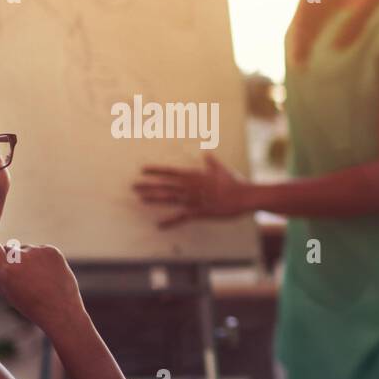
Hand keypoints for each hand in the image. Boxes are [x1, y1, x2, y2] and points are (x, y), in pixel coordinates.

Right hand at [0, 239, 84, 330]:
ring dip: (29, 259)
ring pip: (26, 249)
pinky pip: (41, 250)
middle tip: (23, 278)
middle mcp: (21, 257)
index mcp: (6, 270)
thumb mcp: (7, 291)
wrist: (60, 310)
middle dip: (12, 259)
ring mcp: (38, 252)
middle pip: (9, 248)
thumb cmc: (30, 305)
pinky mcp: (51, 250)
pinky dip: (43, 259)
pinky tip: (48, 275)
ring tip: (39, 279)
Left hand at [132, 155, 251, 228]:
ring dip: (154, 199)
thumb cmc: (234, 182)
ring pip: (169, 199)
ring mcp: (194, 199)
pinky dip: (169, 222)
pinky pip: (181, 218)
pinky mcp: (199, 212)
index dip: (156, 171)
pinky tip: (158, 225)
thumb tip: (206, 152)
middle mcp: (190, 186)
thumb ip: (211, 162)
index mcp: (194, 175)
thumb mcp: (221, 169)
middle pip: (165, 185)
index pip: (170, 172)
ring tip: (140, 199)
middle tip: (134, 187)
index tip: (143, 170)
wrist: (244, 196)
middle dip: (148, 186)